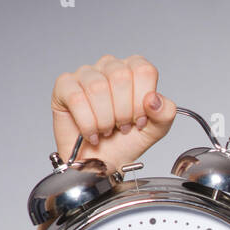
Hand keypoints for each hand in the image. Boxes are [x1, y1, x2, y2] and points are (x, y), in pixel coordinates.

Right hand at [51, 53, 177, 175]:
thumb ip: (165, 113)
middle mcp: (110, 67)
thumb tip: (154, 99)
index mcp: (133, 70)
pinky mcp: (64, 86)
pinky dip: (87, 122)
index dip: (142, 100)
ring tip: (106, 130)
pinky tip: (91, 132)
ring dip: (104, 119)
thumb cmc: (125, 142)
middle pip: (121, 76)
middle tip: (121, 127)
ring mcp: (86, 74)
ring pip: (98, 87)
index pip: (144, 70)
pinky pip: (76, 98)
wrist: (101, 162)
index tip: (140, 120)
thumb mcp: (155, 130)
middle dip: (124, 112)